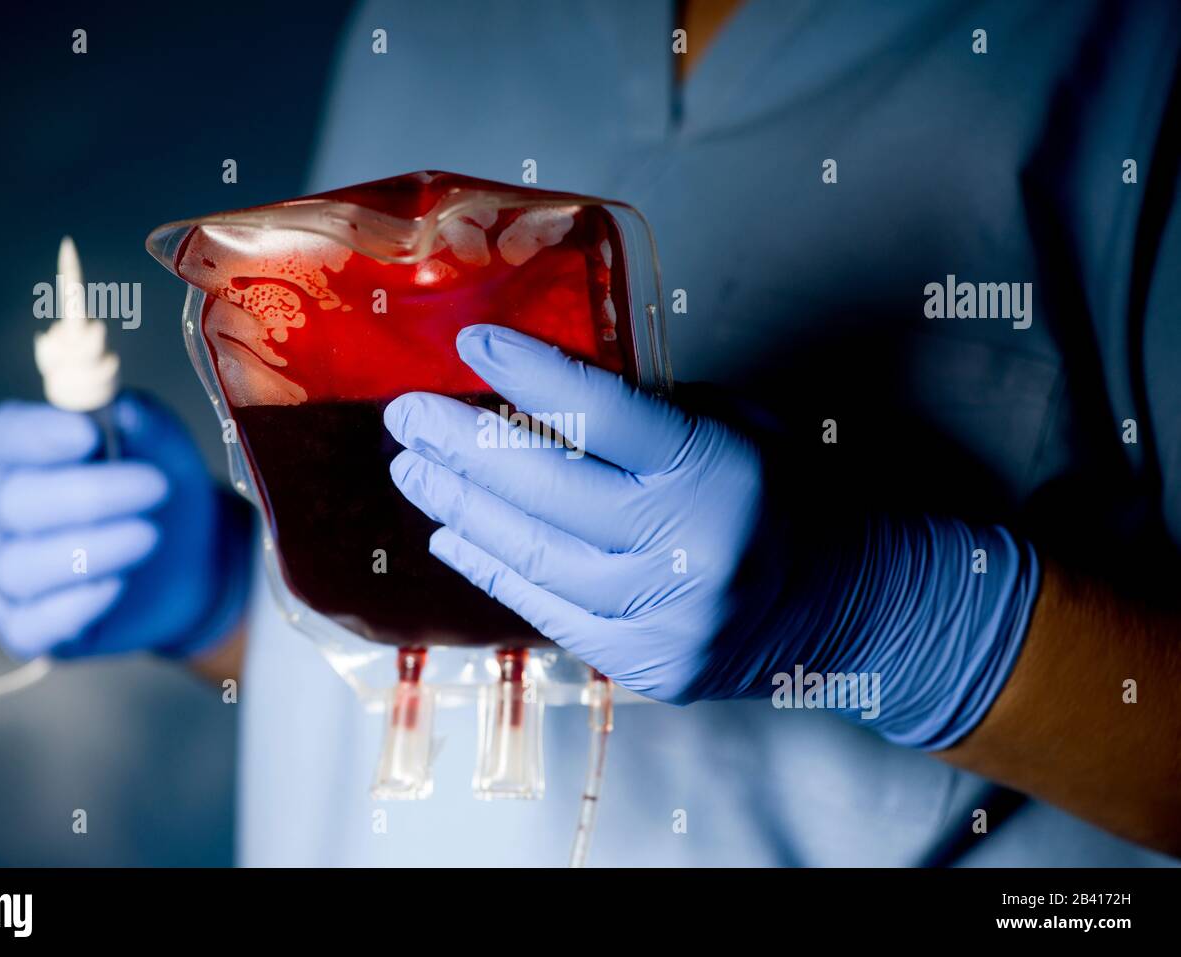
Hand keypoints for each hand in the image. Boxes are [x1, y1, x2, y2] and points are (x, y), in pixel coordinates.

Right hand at [0, 392, 250, 659]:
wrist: (189, 562)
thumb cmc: (161, 492)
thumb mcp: (165, 448)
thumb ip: (145, 421)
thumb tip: (123, 408)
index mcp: (19, 455)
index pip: (4, 437)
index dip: (39, 436)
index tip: (89, 435)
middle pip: (14, 501)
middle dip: (89, 494)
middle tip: (155, 487)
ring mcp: (5, 572)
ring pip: (21, 566)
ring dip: (92, 550)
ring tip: (149, 537)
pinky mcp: (24, 626)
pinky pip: (30, 624)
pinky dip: (72, 607)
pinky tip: (116, 587)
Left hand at [385, 325, 1038, 749]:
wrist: (856, 605)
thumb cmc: (790, 497)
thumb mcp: (737, 429)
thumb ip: (648, 416)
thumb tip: (540, 393)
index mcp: (718, 472)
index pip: (603, 413)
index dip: (528, 373)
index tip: (472, 341)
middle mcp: (690, 549)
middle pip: (547, 489)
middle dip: (463, 446)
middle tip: (408, 415)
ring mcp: (666, 618)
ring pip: (534, 558)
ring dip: (461, 510)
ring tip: (413, 471)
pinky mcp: (649, 665)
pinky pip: (549, 615)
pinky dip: (492, 572)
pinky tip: (450, 539)